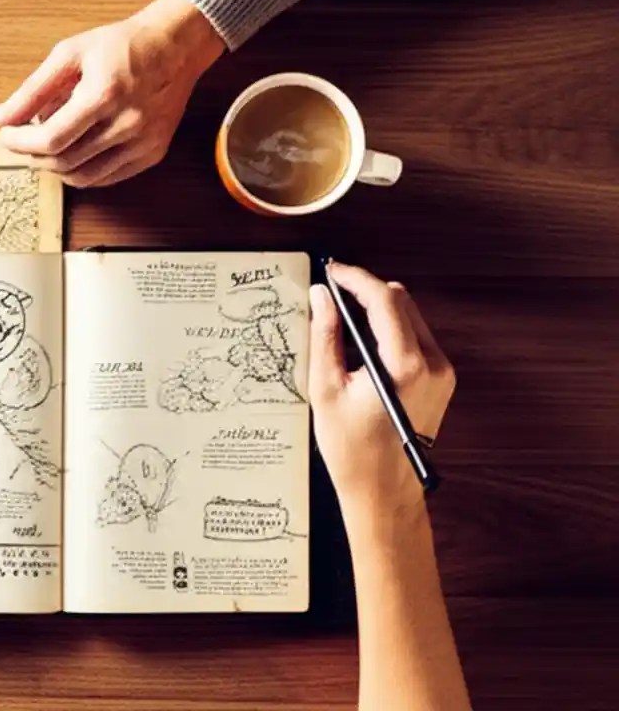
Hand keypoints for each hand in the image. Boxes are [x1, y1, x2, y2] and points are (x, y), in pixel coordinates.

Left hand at [0, 0, 223, 187]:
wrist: (174, 47)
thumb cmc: (121, 46)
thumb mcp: (70, 55)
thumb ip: (32, 90)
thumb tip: (0, 117)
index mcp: (104, 94)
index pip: (51, 139)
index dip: (20, 143)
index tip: (7, 136)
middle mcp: (127, 123)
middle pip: (64, 162)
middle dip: (34, 155)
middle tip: (24, 140)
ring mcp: (143, 143)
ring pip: (83, 178)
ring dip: (56, 168)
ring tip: (49, 145)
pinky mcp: (153, 154)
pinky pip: (106, 178)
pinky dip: (82, 172)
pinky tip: (75, 151)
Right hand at [309, 263, 456, 516]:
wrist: (383, 491)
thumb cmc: (353, 450)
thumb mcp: (326, 389)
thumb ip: (324, 336)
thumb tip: (321, 297)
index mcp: (406, 366)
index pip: (384, 301)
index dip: (355, 279)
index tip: (332, 271)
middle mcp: (432, 364)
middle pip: (401, 302)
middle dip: (366, 291)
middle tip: (332, 293)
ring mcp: (441, 372)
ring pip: (410, 316)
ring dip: (378, 309)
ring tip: (342, 318)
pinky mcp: (440, 379)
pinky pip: (415, 337)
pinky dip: (389, 329)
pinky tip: (361, 342)